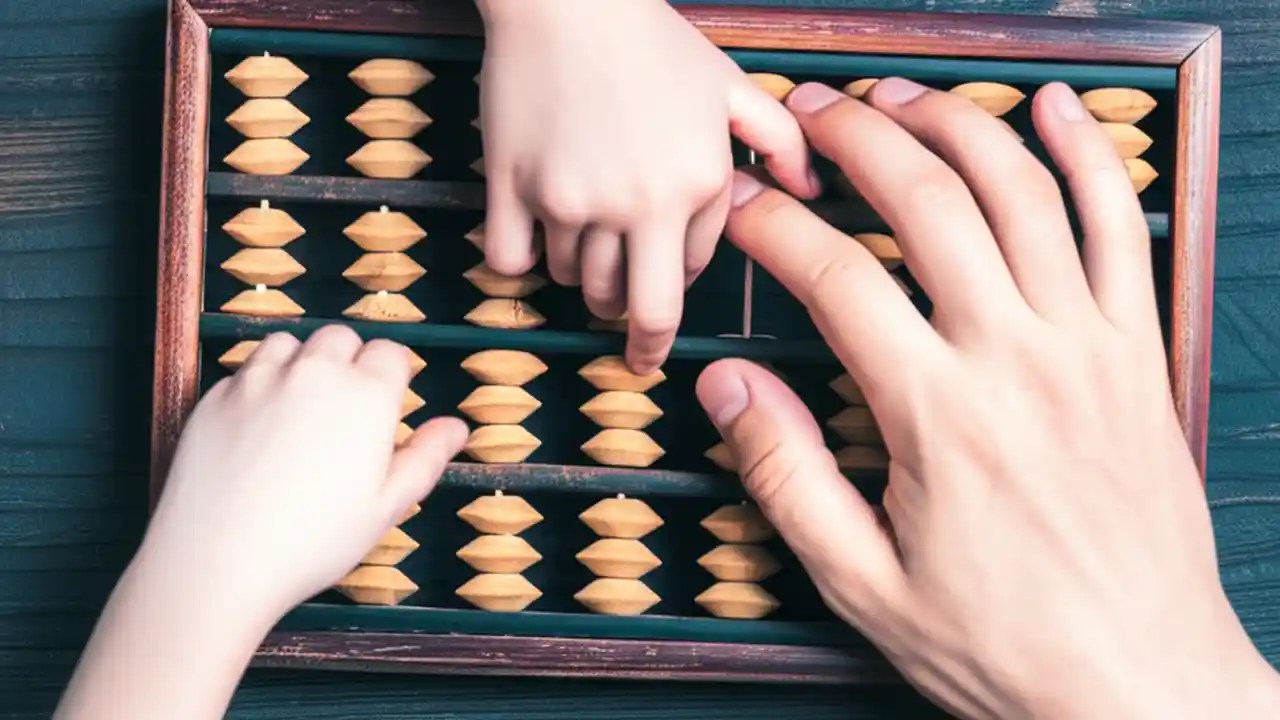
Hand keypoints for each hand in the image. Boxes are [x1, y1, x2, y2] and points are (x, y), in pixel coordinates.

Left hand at [57, 326, 466, 718]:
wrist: (216, 560)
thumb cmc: (314, 541)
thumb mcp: (387, 507)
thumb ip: (426, 458)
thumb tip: (456, 426)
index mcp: (365, 395)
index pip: (391, 353)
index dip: (393, 375)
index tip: (386, 405)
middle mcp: (314, 372)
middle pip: (341, 338)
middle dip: (350, 362)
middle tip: (345, 412)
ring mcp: (259, 379)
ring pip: (290, 344)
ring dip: (303, 363)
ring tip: (301, 408)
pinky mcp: (215, 395)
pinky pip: (246, 369)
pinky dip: (260, 383)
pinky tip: (259, 426)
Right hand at [475, 0, 816, 372]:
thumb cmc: (651, 41)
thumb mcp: (730, 85)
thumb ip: (780, 141)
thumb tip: (811, 190)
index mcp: (694, 186)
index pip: (689, 275)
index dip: (677, 277)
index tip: (664, 282)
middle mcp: (636, 205)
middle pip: (630, 308)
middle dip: (632, 326)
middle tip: (624, 319)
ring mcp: (569, 200)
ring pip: (572, 280)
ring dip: (580, 273)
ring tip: (582, 237)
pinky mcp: (511, 188)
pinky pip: (511, 262)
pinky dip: (520, 261)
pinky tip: (532, 237)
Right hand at [697, 80, 1279, 717]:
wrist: (1141, 685)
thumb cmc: (1001, 645)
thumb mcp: (863, 584)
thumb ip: (787, 475)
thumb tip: (726, 387)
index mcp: (939, 416)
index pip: (837, 277)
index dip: (773, 225)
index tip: (738, 205)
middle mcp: (1018, 360)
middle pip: (930, 202)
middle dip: (857, 139)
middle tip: (807, 116)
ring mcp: (1089, 349)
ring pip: (1022, 192)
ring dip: (955, 124)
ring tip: (897, 96)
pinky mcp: (1138, 356)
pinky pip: (1119, 229)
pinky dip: (1088, 157)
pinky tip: (1053, 110)